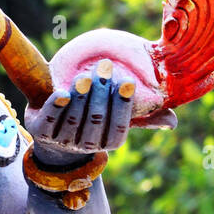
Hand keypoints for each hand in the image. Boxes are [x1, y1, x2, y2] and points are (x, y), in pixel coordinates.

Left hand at [25, 58, 170, 164]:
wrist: (54, 126)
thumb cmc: (93, 116)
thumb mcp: (116, 116)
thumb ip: (143, 116)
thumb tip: (173, 122)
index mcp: (108, 142)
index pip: (118, 127)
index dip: (122, 105)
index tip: (127, 81)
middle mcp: (86, 146)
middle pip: (95, 121)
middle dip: (101, 94)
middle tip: (104, 67)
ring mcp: (62, 141)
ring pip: (73, 120)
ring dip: (80, 97)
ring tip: (85, 75)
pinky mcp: (40, 133)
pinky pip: (49, 121)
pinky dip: (56, 106)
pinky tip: (63, 92)